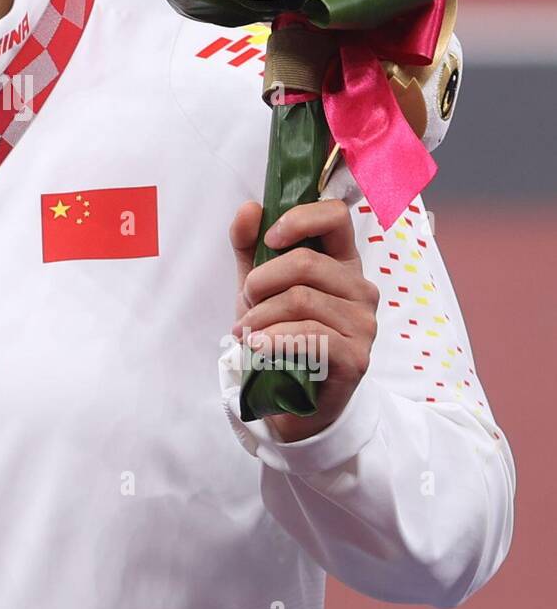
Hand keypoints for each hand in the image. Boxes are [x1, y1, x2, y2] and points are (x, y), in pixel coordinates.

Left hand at [228, 198, 379, 441]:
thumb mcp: (259, 288)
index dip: (300, 219)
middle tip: (246, 302)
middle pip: (305, 263)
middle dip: (261, 281)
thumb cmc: (279, 336)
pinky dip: (272, 341)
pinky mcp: (355, 358)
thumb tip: (249, 208)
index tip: (269, 238)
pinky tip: (257, 349)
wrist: (290, 400)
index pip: (336, 216)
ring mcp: (363, 325)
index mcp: (342, 264)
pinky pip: (308, 337)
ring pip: (300, 300)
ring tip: (246, 333)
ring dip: (260, 317)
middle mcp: (360, 289)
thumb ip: (250, 247)